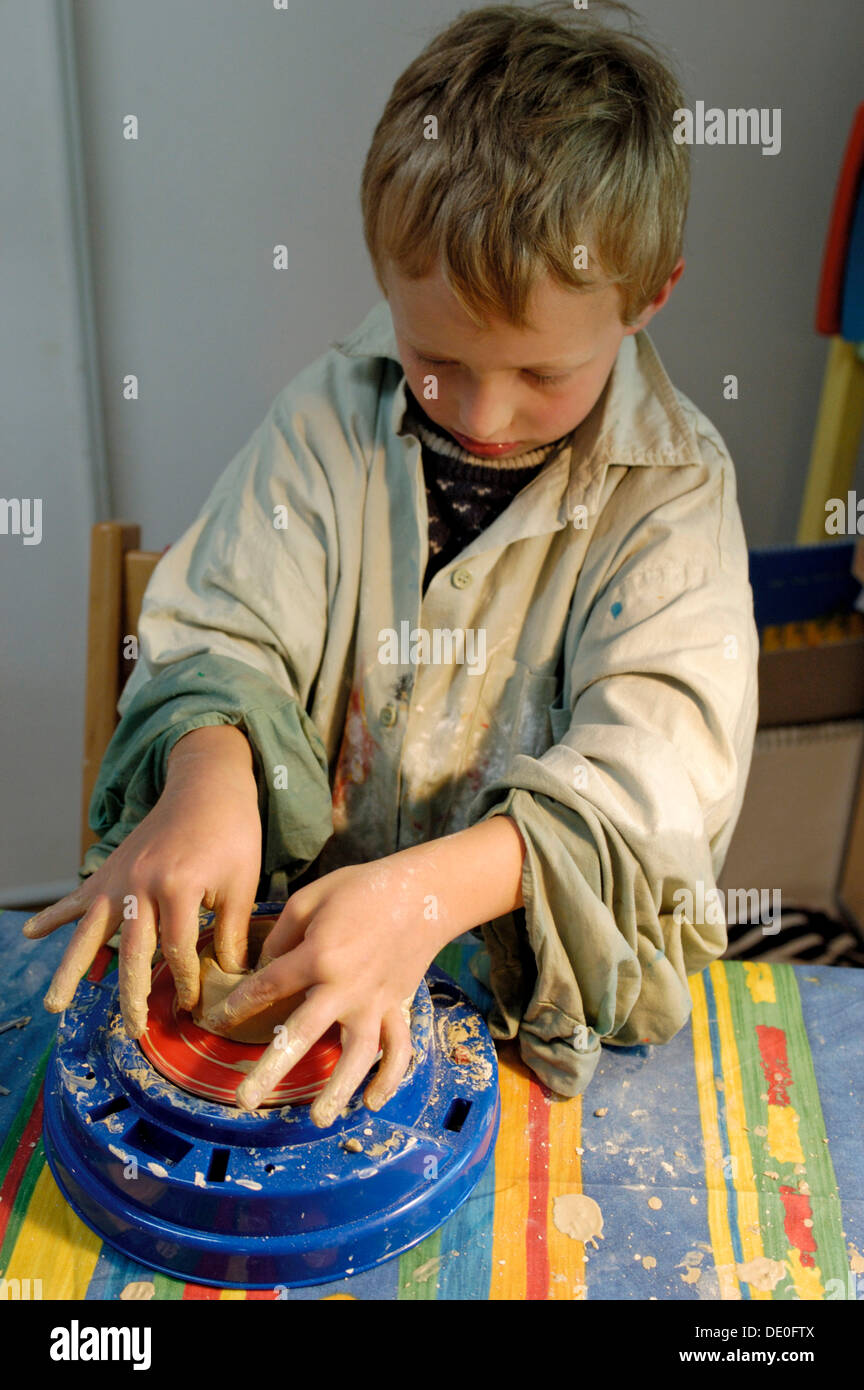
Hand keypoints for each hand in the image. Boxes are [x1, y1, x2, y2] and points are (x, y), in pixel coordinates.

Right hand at [22, 725, 261, 1035]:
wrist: (207, 784)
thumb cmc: (232, 831)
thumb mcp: (243, 881)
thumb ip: (234, 931)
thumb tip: (235, 977)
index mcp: (179, 888)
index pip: (178, 951)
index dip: (187, 982)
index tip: (194, 1004)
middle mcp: (141, 885)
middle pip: (131, 952)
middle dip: (133, 995)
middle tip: (133, 1030)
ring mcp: (120, 878)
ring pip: (91, 933)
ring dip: (72, 970)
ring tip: (56, 1004)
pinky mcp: (110, 869)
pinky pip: (78, 897)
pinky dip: (54, 914)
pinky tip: (30, 933)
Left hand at [203, 856, 455, 1127]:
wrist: (423, 892)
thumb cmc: (361, 890)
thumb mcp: (310, 898)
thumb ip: (281, 935)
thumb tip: (264, 969)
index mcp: (318, 956)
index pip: (267, 987)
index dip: (238, 1006)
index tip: (216, 1022)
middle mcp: (345, 987)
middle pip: (302, 1034)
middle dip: (271, 1069)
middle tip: (244, 1101)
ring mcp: (375, 1002)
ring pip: (357, 1054)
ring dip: (338, 1088)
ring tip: (318, 1119)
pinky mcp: (398, 1007)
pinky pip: (398, 1048)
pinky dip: (390, 1078)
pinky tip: (372, 1101)